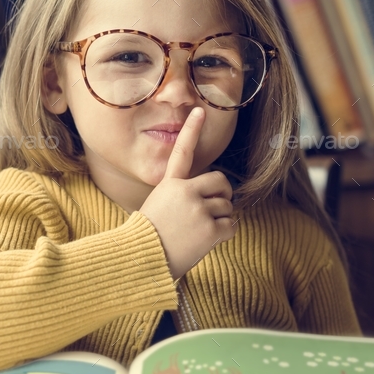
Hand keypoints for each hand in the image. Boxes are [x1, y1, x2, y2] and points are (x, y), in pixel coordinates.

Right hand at [139, 107, 235, 279]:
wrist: (143, 261)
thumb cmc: (148, 237)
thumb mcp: (156, 207)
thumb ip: (179, 197)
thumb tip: (208, 197)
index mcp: (169, 185)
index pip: (182, 152)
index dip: (191, 130)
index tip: (200, 111)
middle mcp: (185, 192)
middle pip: (222, 182)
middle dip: (222, 196)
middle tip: (213, 209)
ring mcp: (199, 210)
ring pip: (227, 207)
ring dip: (221, 219)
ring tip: (199, 231)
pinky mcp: (209, 229)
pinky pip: (231, 226)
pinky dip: (224, 234)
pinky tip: (207, 241)